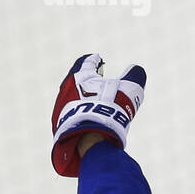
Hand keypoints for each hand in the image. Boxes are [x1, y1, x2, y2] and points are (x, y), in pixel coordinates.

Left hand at [51, 53, 145, 176]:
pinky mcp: (58, 121)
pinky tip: (86, 115)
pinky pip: (69, 111)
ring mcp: (61, 105)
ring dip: (81, 94)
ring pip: (70, 95)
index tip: (98, 58)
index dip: (94, 60)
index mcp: (81, 75)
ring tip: (91, 98)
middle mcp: (67, 87)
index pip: (87, 63)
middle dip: (86, 77)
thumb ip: (134, 76)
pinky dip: (78, 109)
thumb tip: (136, 70)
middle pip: (75, 77)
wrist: (90, 135)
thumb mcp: (129, 90)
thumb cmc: (112, 108)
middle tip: (94, 77)